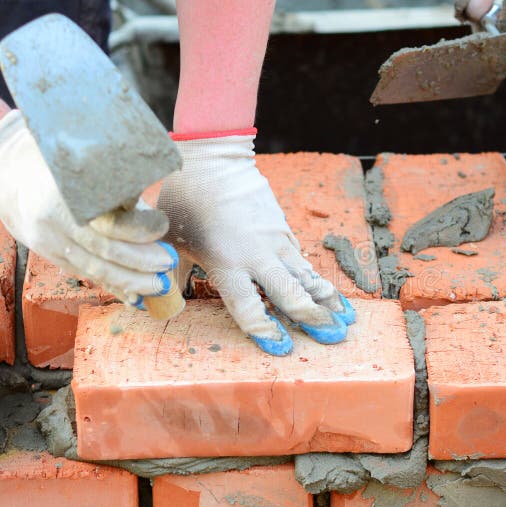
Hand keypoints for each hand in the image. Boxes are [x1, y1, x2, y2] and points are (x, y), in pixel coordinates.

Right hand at [0, 110, 177, 303]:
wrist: (7, 173)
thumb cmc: (61, 165)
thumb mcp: (84, 165)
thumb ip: (115, 187)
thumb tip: (152, 212)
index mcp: (66, 194)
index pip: (110, 222)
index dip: (141, 229)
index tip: (163, 225)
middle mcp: (54, 222)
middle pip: (105, 252)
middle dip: (142, 263)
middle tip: (170, 264)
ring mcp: (48, 242)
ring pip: (95, 270)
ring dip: (132, 282)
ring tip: (159, 285)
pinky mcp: (49, 255)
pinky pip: (85, 274)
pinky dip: (112, 286)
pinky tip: (135, 295)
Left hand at [157, 133, 354, 355]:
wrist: (212, 159)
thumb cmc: (185, 201)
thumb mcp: (170, 242)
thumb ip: (169, 277)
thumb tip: (158, 307)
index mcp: (225, 261)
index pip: (249, 307)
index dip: (265, 331)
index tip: (280, 348)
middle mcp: (256, 254)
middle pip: (291, 294)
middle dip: (314, 318)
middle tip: (333, 338)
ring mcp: (275, 240)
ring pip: (307, 276)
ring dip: (328, 300)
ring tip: (347, 320)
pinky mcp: (284, 229)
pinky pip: (303, 261)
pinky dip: (318, 281)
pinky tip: (331, 297)